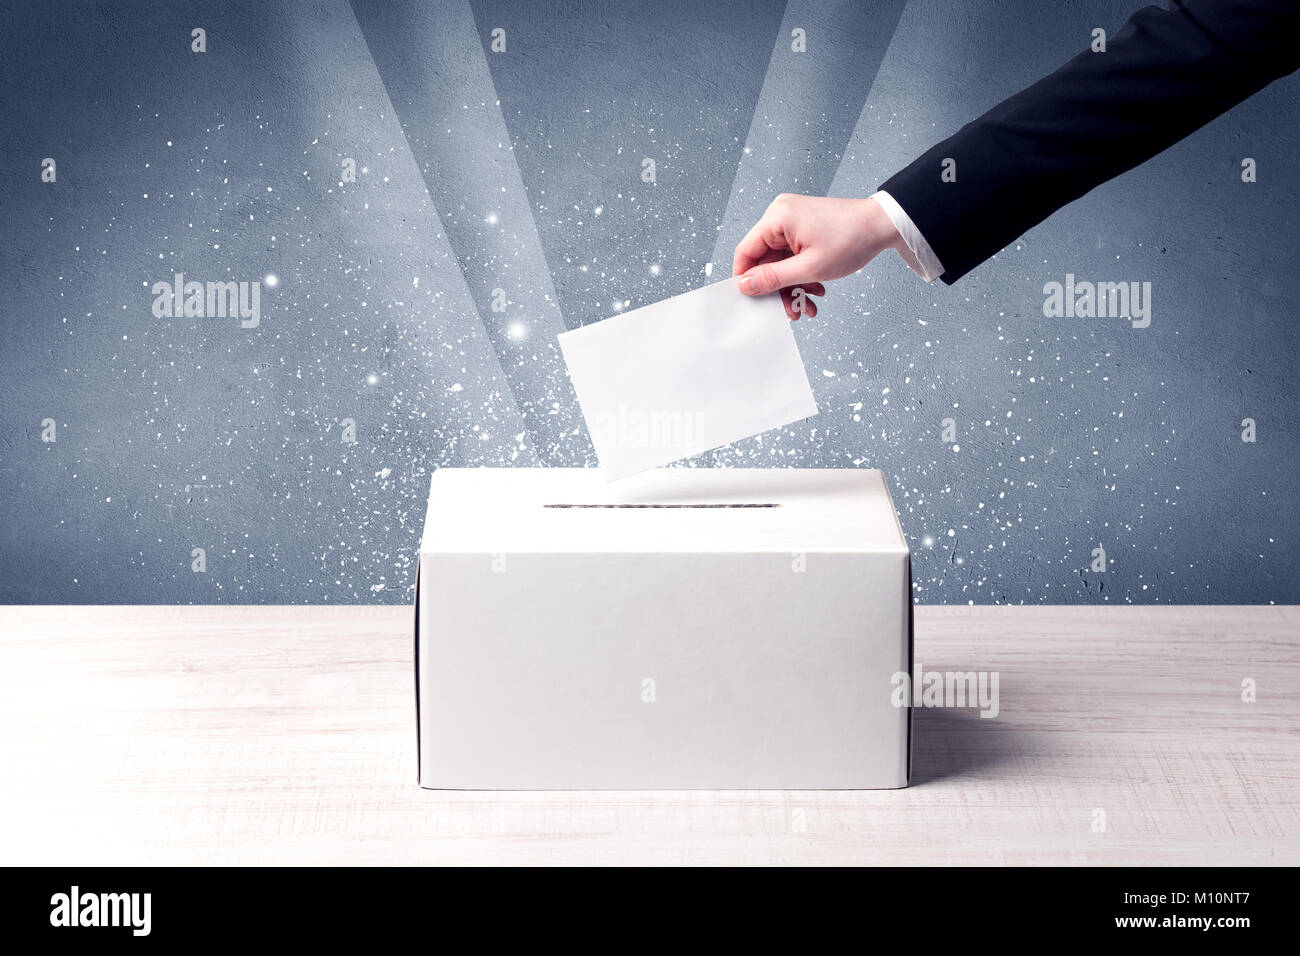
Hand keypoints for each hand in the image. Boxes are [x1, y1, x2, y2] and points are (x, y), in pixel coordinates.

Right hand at [732, 194, 914, 318]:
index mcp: (777, 218)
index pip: (746, 252)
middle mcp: (780, 215)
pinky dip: (801, 275)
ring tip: (807, 305)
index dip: (746, 280)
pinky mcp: (803, 227)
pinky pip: (792, 256)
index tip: (754, 302)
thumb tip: (743, 286)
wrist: (882, 225)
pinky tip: (815, 290)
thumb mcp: (809, 268)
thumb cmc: (851, 240)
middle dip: (778, 288)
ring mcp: (792, 221)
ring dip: (792, 286)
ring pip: (780, 262)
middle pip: (764, 260)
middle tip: (790, 311)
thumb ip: (772, 279)